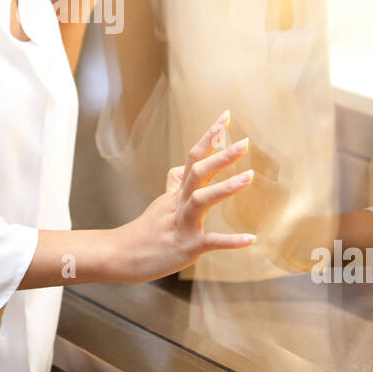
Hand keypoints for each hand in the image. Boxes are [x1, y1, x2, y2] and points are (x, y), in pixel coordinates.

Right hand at [118, 111, 255, 281]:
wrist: (121, 256)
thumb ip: (174, 186)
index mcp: (177, 193)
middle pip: (198, 172)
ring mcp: (182, 224)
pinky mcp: (187, 247)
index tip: (227, 116)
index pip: (194, 157)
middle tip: (245, 142)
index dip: (210, 137)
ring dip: (225, 187)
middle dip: (221, 156)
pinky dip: (230, 241)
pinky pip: (210, 242)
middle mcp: (179, 203)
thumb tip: (181, 169)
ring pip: (201, 200)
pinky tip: (251, 238)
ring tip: (249, 177)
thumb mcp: (161, 203)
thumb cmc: (146, 232)